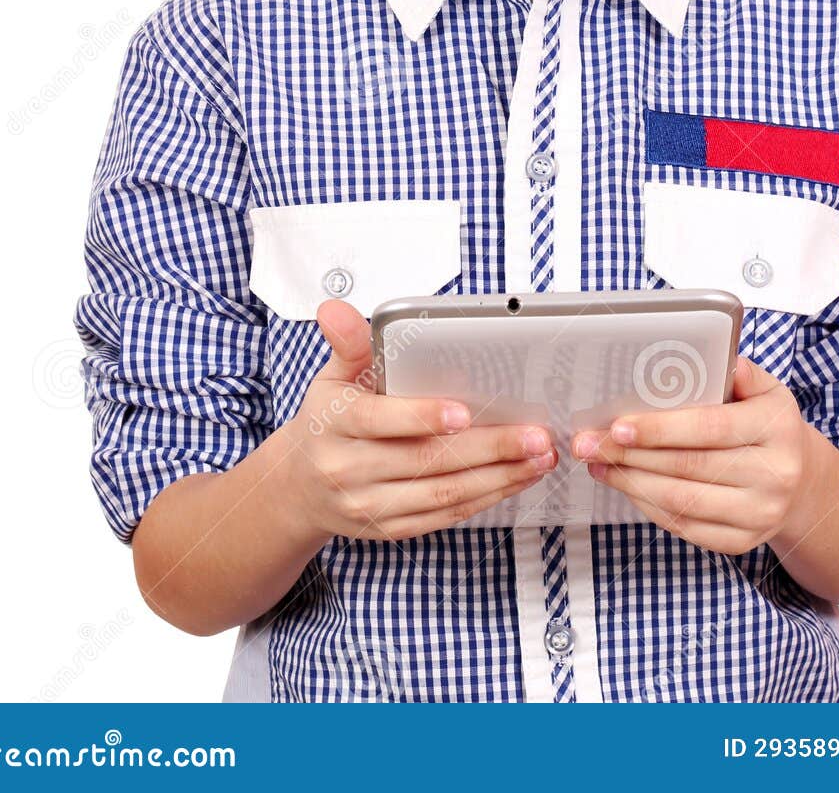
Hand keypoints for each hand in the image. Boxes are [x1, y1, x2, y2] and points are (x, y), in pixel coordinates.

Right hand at [284, 298, 558, 542]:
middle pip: (426, 460)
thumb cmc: (327, 421)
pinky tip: (515, 479)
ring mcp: (371, 506)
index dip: (423, 417)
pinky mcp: (391, 529)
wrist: (299, 488)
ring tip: (539, 457)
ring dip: (499, 477)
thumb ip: (348, 343)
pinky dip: (485, 498)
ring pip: (442, 493)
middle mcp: (350, 470)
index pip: (380, 421)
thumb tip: (336, 309)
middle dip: (488, 449)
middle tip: (534, 435)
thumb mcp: (331, 377)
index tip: (464, 412)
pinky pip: (444, 515)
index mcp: (337, 424)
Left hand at [569, 355, 813, 553]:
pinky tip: (625, 485)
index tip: (618, 426)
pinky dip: (648, 506)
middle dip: (629, 454)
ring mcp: (759, 514)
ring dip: (630, 482)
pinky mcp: (741, 542)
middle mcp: (773, 475)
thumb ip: (743, 374)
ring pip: (681, 501)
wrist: (801, 483)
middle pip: (688, 466)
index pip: (709, 428)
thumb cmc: (769, 426)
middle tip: (588, 443)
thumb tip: (718, 359)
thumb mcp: (768, 391)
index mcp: (776, 428)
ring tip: (597, 463)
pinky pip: (684, 527)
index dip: (660, 429)